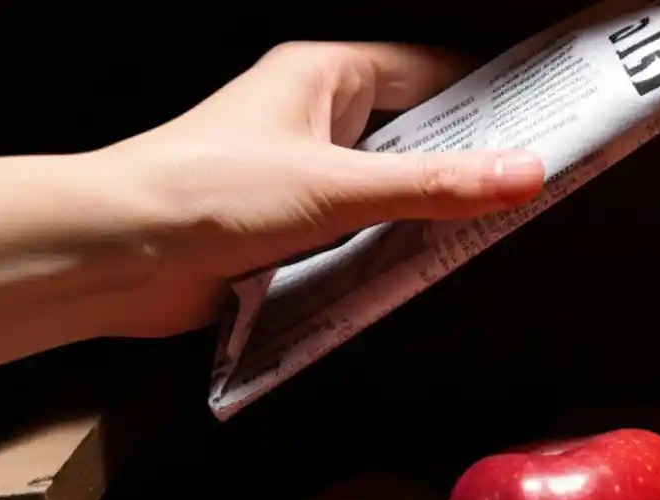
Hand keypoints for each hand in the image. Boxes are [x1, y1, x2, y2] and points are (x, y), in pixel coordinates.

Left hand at [96, 41, 545, 336]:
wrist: (119, 254)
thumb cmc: (205, 191)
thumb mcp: (339, 185)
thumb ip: (435, 185)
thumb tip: (523, 173)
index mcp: (324, 76)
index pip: (429, 72)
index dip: (487, 94)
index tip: (540, 121)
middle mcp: (317, 117)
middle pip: (416, 132)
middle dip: (466, 161)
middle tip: (527, 185)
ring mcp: (305, 172)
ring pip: (392, 185)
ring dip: (429, 210)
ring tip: (488, 229)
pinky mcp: (293, 225)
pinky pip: (363, 229)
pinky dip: (394, 247)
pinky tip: (425, 267)